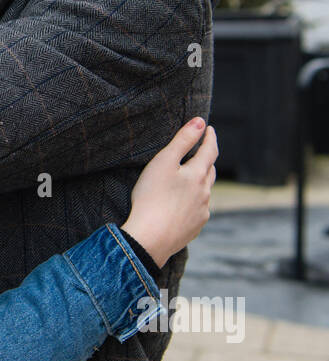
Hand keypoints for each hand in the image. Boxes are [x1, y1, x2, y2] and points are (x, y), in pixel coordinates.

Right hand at [124, 119, 217, 268]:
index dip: (210, 137)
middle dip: (207, 159)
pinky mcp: (194, 228)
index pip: (210, 150)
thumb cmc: (152, 197)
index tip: (209, 129)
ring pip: (205, 192)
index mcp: (198, 174)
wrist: (150, 238)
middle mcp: (205, 193)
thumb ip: (182, 140)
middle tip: (202, 151)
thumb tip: (200, 121)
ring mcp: (201, 212)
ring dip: (201, 182)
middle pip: (210, 171)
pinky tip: (185, 205)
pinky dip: (194, 202)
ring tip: (192, 179)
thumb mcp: (164, 161)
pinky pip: (198, 210)